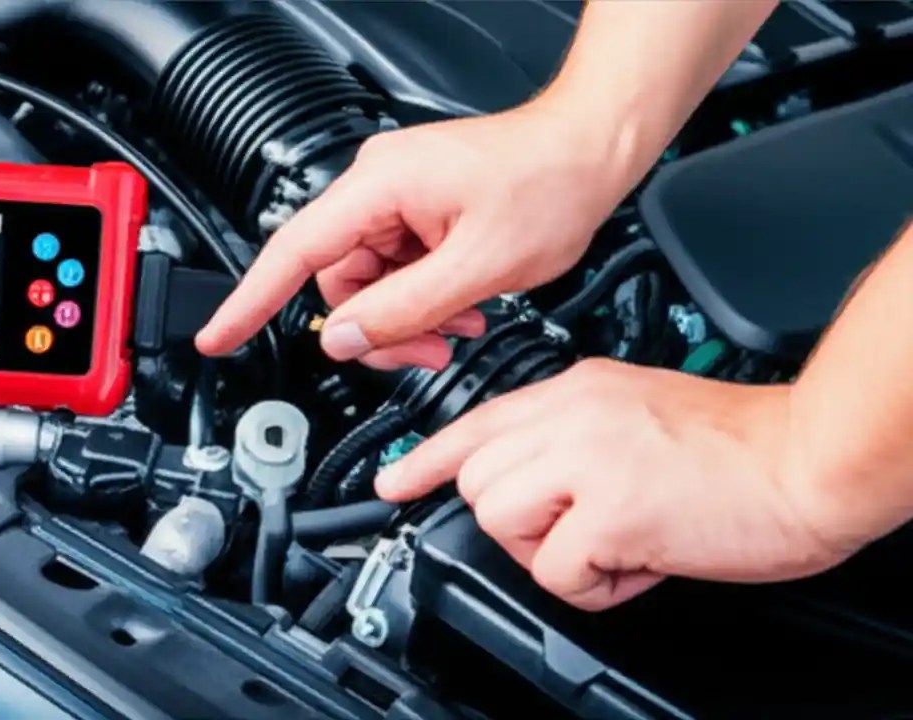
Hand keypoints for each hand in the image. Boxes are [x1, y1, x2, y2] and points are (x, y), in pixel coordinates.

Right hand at [195, 98, 632, 369]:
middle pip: (339, 282)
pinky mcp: (417, 210)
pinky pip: (397, 269)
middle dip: (377, 327)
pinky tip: (461, 305)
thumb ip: (402, 309)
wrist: (591, 149)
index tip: (217, 335)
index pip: (292, 253)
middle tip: (427, 349)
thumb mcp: (478, 267)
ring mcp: (397, 198)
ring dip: (406, 316)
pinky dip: (423, 297)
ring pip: (369, 284)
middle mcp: (378, 187)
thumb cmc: (549, 183)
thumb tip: (344, 339)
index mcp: (379, 188)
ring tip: (457, 324)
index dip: (249, 302)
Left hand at [375, 359, 866, 610]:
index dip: (423, 458)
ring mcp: (585, 460)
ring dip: (552, 549)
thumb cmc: (738, 445)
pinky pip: (556, 570)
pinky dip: (596, 583)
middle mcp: (569, 416)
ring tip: (613, 539)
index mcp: (576, 389)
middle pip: (476, 480)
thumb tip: (537, 477)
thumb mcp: (635, 409)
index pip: (474, 421)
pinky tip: (640, 559)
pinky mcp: (609, 510)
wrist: (807, 459)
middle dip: (517, 519)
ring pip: (499, 519)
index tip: (392, 482)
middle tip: (579, 525)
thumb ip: (575, 432)